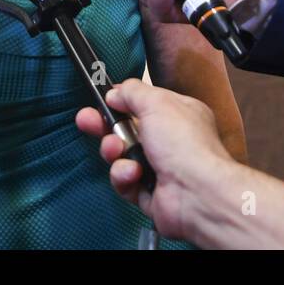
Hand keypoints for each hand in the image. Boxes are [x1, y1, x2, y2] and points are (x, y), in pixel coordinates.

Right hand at [75, 79, 233, 241]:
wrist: (196, 193)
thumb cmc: (184, 144)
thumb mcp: (156, 103)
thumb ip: (132, 91)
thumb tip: (114, 92)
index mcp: (177, 114)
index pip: (142, 104)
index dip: (120, 101)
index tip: (100, 99)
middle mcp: (170, 141)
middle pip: (126, 130)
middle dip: (105, 126)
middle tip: (87, 121)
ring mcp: (159, 168)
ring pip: (121, 156)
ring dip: (114, 152)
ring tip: (118, 150)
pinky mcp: (149, 193)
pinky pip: (124, 181)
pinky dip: (124, 176)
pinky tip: (133, 173)